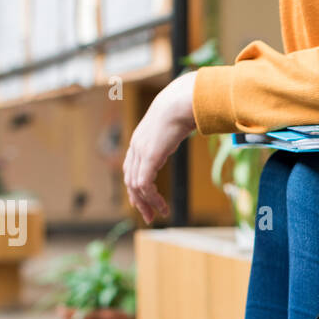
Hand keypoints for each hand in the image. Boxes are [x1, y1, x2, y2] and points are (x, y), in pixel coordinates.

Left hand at [123, 71, 196, 223]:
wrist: (180, 101)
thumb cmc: (183, 108)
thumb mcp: (176, 121)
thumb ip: (176, 128)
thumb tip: (189, 122)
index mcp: (139, 140)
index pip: (130, 169)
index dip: (137, 187)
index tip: (147, 201)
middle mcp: (135, 147)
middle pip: (129, 180)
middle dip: (138, 201)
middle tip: (149, 216)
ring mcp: (140, 152)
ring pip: (135, 186)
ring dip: (145, 203)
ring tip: (156, 215)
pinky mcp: (148, 158)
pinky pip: (144, 185)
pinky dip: (152, 199)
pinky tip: (162, 207)